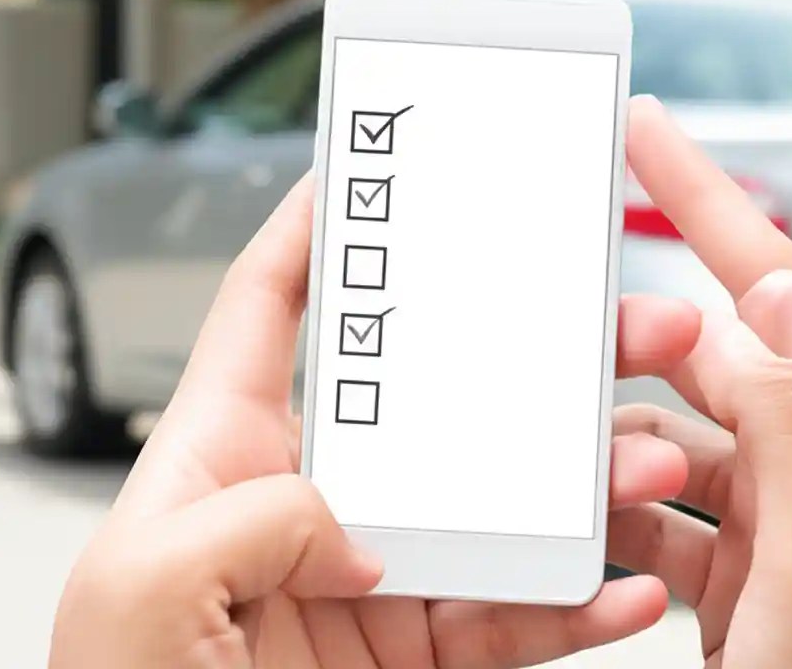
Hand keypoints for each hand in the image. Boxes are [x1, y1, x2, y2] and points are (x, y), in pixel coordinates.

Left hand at [50, 174, 703, 667]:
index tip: (386, 171)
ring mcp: (381, 579)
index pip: (273, 313)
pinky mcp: (426, 651)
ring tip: (650, 463)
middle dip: (542, 359)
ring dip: (593, 485)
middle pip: (444, 404)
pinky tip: (627, 585)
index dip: (319, 231)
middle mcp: (315, 507)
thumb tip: (360, 528)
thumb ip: (248, 518)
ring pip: (506, 510)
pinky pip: (521, 619)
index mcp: (226, 463)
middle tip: (626, 325)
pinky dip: (584, 606)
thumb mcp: (140, 592)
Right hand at [608, 97, 791, 666]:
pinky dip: (615, 514)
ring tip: (578, 472)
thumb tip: (758, 304)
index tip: (645, 135)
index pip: (777, 286)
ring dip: (618, 450)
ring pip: (670, 436)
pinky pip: (655, 509)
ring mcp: (770, 516)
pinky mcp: (730, 565)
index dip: (707, 200)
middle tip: (570, 343)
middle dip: (637, 345)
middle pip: (710, 356)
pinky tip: (590, 536)